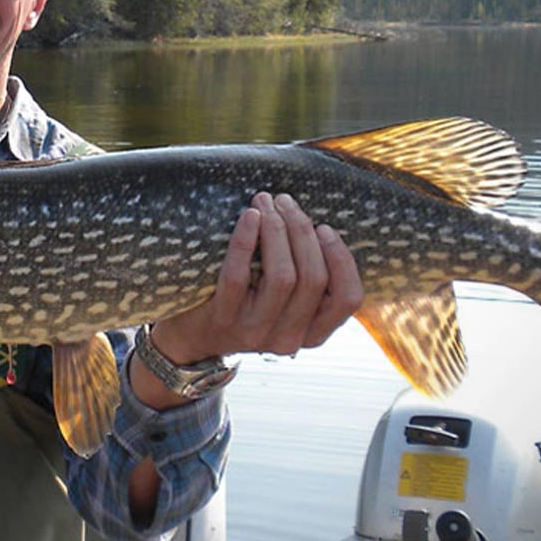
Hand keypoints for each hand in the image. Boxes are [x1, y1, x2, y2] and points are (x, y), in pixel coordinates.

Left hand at [153, 191, 362, 365]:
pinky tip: (250, 216)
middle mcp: (288, 339)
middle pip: (313, 279)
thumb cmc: (247, 304)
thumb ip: (307, 278)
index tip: (325, 227)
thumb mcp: (285, 303)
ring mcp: (255, 332)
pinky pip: (239, 274)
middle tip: (286, 201)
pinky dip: (247, 240)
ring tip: (267, 202)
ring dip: (278, 230)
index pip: (348, 299)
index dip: (342, 259)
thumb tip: (319, 222)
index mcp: (312, 334)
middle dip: (302, 231)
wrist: (193, 336)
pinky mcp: (223, 319)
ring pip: (282, 276)